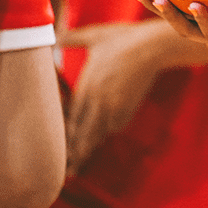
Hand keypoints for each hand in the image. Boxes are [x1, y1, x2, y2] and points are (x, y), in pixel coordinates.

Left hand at [58, 21, 173, 175]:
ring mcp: (115, 107)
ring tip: (79, 164)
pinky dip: (108, 130)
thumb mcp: (93, 36)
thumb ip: (70, 38)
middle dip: (74, 153)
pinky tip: (101, 136)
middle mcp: (98, 102)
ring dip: (89, 147)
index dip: (62, 136)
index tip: (55, 149)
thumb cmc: (122, 39)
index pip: (69, 120)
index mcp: (86, 87)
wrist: (152, 47)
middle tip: (67, 171)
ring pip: (98, 134)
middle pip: (82, 135)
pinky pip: (115, 125)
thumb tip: (54, 36)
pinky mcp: (129, 107)